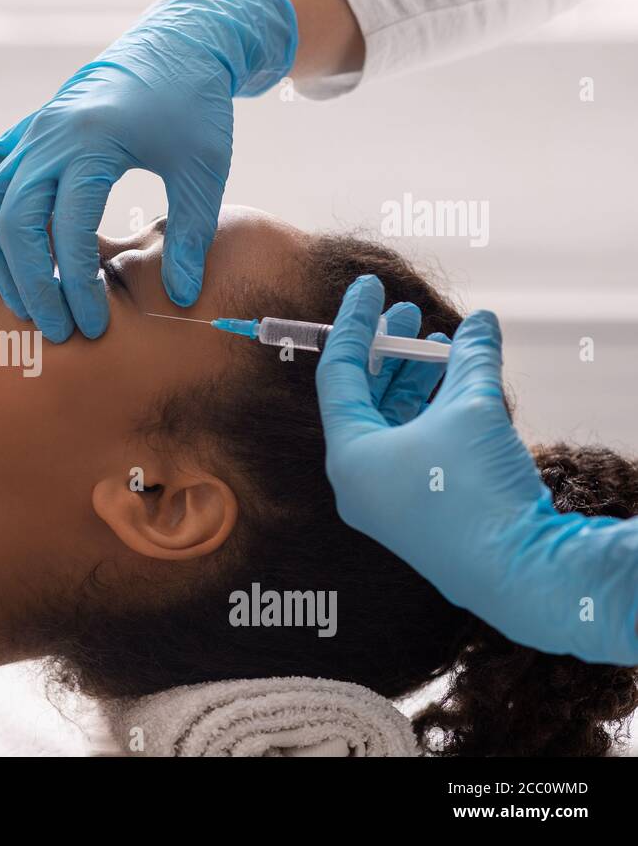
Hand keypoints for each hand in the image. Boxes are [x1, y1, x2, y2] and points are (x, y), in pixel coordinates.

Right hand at [0, 0, 296, 341]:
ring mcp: (29, 133)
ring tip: (27, 302)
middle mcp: (48, 137)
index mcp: (93, 143)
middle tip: (55, 328)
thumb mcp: (205, 168)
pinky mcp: (23, 132)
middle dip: (30, 285)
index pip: (67, 230)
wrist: (173, 46)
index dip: (75, 285)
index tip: (93, 325)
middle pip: (14, 223)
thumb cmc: (193, 106)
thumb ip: (191, 234)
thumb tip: (180, 296)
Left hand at [317, 275, 637, 663]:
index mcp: (349, 457)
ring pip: (394, 425)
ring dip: (416, 381)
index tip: (368, 286)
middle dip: (389, 351)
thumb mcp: (474, 409)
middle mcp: (360, 481)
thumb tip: (482, 321)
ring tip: (442, 343)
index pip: (339, 375)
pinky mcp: (422, 513)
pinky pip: (416, 450)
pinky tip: (460, 385)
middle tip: (409, 311)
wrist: (522, 574)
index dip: (355, 325)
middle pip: (364, 400)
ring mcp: (389, 502)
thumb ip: (472, 358)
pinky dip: (433, 415)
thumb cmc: (480, 493)